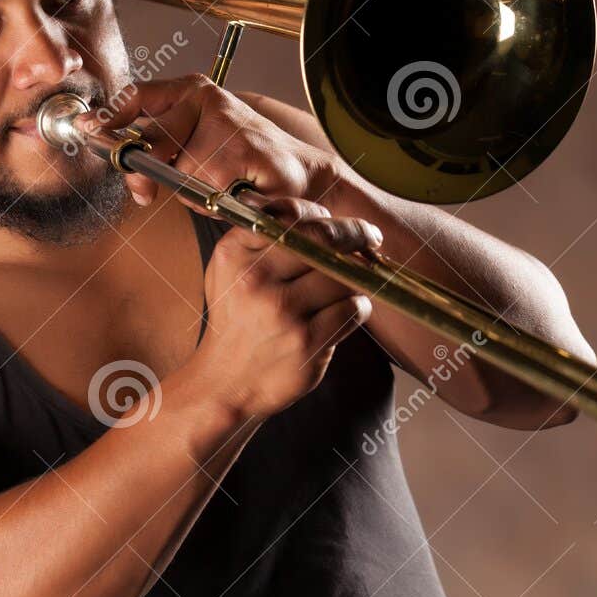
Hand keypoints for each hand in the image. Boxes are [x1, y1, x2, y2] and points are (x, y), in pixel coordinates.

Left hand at [78, 73, 339, 206]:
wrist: (300, 176)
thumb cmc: (241, 164)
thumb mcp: (192, 149)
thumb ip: (157, 151)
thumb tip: (125, 167)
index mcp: (190, 92)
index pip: (138, 96)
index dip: (109, 116)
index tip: (86, 129)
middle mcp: (206, 98)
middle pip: (150, 142)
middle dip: (145, 173)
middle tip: (146, 192)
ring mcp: (225, 122)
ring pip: (180, 174)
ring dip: (196, 192)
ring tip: (222, 184)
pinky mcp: (241, 149)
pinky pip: (207, 189)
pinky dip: (219, 201)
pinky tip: (239, 189)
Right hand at [188, 197, 379, 420]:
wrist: (225, 383)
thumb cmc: (236, 319)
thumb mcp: (231, 269)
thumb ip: (264, 236)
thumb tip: (320, 214)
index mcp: (235, 254)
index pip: (292, 216)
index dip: (322, 215)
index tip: (335, 222)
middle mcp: (256, 280)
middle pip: (324, 240)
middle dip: (356, 234)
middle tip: (371, 237)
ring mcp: (282, 312)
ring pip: (344, 274)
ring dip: (355, 277)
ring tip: (346, 286)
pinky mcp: (307, 342)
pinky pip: (354, 308)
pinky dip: (358, 306)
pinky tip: (344, 313)